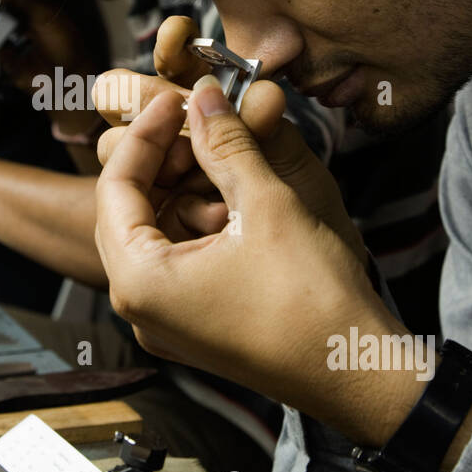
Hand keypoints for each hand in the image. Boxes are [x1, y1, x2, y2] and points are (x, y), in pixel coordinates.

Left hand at [94, 78, 417, 445]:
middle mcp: (139, 310)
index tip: (173, 101)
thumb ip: (226, 144)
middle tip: (199, 125)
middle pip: (126, 213)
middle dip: (161, 163)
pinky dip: (197, 225)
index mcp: (139, 282)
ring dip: (182, 192)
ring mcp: (165, 325)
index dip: (142, 135)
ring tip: (221, 159)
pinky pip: (177, 263)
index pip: (114, 188)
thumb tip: (203, 97)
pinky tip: (232, 200)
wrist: (357, 373)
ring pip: (154, 236)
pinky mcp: (194, 330)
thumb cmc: (313, 300)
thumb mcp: (266, 204)